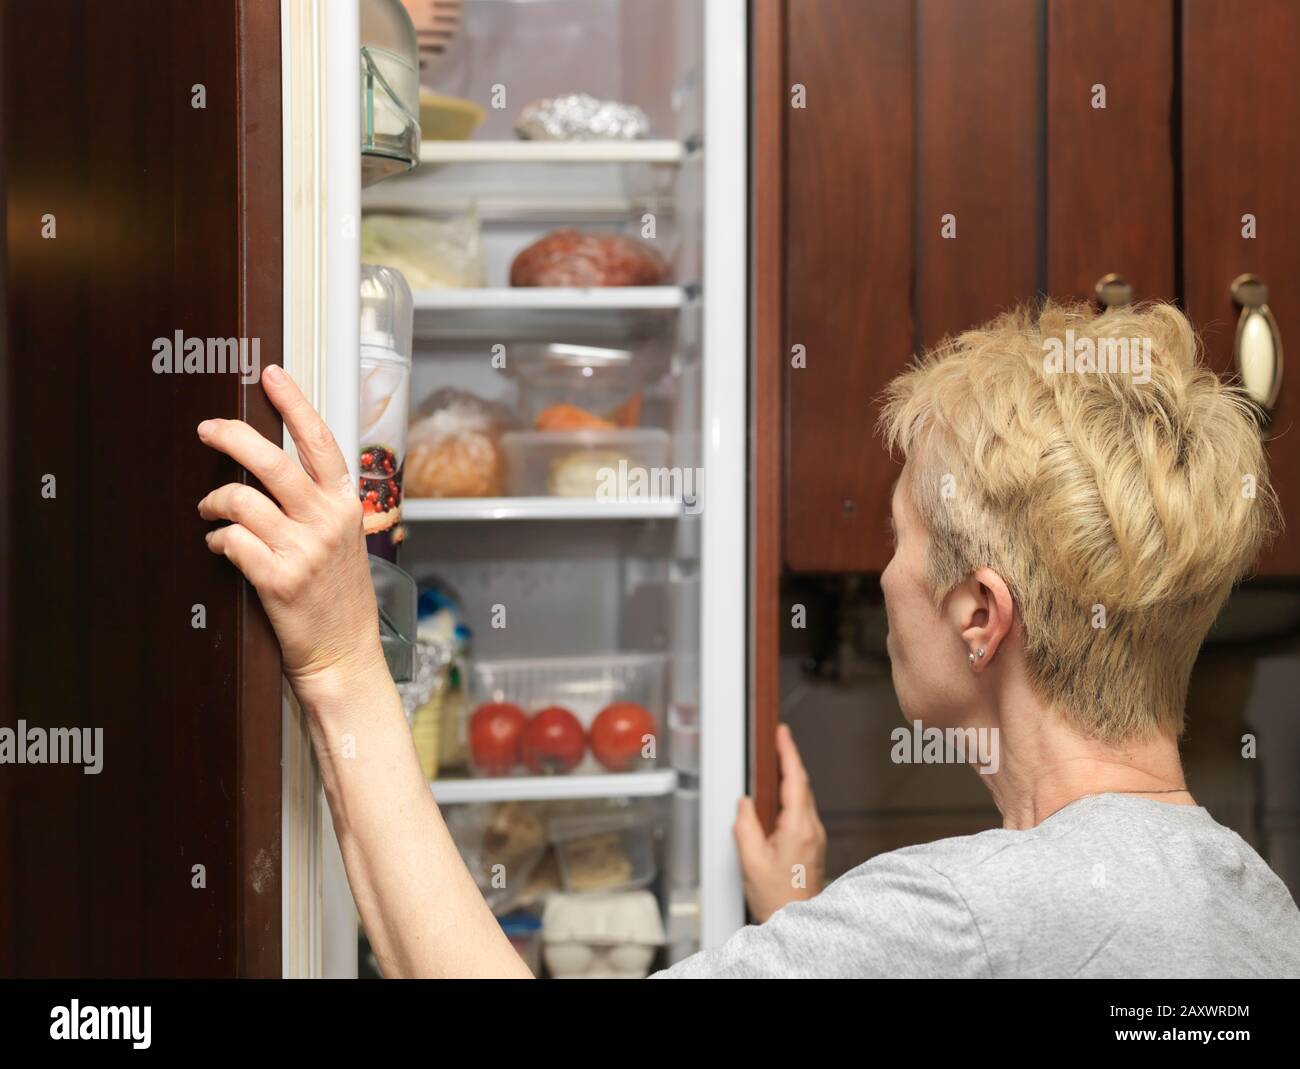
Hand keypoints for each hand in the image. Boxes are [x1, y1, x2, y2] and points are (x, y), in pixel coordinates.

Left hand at [197, 364, 383, 700]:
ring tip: (210, 509)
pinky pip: (230, 540)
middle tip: (207, 429)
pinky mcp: (277, 579)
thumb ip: (321, 505)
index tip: (272, 376)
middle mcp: (328, 522)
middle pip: (272, 461)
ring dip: (215, 501)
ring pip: (241, 499)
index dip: (295, 403)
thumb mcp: (345, 542)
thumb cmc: (341, 599)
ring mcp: (303, 550)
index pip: (321, 442)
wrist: (344, 654)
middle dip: (231, 437)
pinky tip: (220, 547)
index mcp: (348, 506)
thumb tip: (277, 468)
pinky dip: (217, 540)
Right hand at [733, 724, 826, 922]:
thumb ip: (745, 826)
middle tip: (777, 741)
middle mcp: (812, 829)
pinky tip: (779, 798)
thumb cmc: (776, 897)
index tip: (782, 734)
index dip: (788, 753)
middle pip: (802, 786)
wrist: (797, 920)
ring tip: (776, 763)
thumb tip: (744, 803)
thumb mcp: (750, 860)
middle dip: (789, 761)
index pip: (795, 780)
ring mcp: (816, 837)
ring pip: (804, 798)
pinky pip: (803, 812)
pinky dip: (792, 797)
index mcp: (798, 828)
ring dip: (791, 779)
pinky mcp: (814, 844)